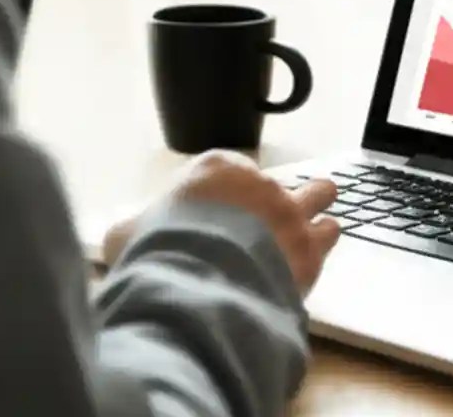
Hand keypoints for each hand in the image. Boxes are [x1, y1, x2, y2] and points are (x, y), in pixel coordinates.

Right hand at [102, 151, 341, 293]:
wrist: (199, 283)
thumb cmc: (159, 249)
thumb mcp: (127, 234)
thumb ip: (133, 228)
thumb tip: (123, 236)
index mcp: (219, 169)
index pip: (234, 169)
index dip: (230, 193)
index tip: (221, 214)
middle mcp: (263, 185)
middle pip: (285, 176)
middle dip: (288, 196)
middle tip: (274, 222)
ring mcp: (292, 215)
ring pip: (322, 198)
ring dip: (315, 218)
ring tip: (304, 238)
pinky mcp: (311, 251)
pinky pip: (328, 240)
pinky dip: (318, 253)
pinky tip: (305, 267)